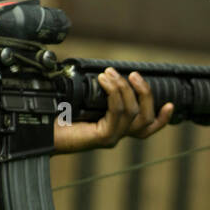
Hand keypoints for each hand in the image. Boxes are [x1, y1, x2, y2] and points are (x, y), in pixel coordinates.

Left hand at [52, 69, 172, 153]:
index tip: (170, 104)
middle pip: (145, 118)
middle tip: (132, 74)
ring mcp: (110, 137)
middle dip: (144, 93)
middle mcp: (116, 134)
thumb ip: (97, 91)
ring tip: (109, 74)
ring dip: (124, 89)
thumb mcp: (81, 99)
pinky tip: (104, 82)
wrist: (38, 131)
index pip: (146, 128)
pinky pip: (117, 114)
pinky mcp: (102, 137)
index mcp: (114, 127)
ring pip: (133, 113)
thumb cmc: (55, 115)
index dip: (161, 118)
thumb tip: (106, 72)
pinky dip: (114, 94)